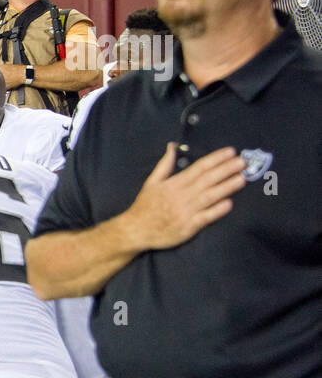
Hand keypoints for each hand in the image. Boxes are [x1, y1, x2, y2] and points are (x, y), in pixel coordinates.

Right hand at [122, 144, 246, 251]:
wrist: (135, 230)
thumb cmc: (144, 206)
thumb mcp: (151, 182)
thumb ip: (164, 165)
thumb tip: (171, 146)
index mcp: (173, 184)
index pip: (198, 168)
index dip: (215, 159)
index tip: (230, 152)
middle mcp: (181, 196)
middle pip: (207, 180)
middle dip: (226, 169)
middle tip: (243, 162)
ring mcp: (185, 211)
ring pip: (209, 196)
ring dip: (226, 187)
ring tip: (242, 179)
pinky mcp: (188, 227)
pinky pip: (205, 217)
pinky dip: (217, 210)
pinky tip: (229, 203)